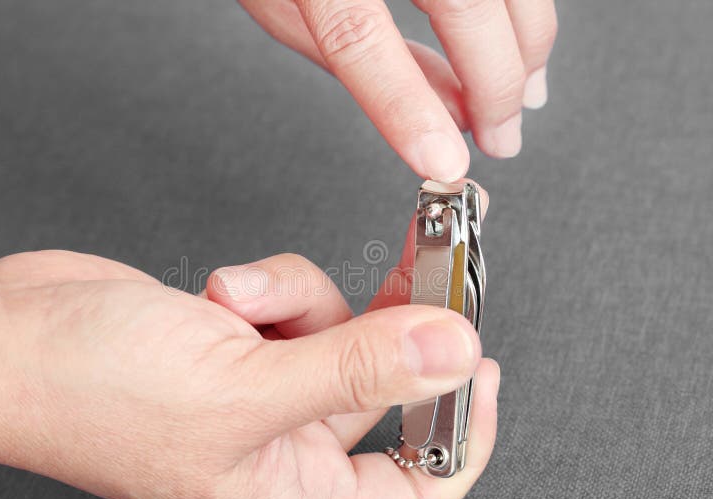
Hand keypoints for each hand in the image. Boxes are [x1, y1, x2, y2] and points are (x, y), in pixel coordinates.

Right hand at [0, 189, 496, 498]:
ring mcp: (259, 387)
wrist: (9, 337)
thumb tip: (452, 353)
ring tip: (245, 296)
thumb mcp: (240, 390)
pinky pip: (295, 300)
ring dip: (302, 297)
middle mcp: (278, 446)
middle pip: (382, 387)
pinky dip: (270, 284)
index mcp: (284, 497)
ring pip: (337, 328)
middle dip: (394, 326)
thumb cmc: (86, 393)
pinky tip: (224, 288)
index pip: (413, 491)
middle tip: (428, 267)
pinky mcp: (240, 339)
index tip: (483, 370)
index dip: (462, 435)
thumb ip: (357, 370)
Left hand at [239, 0, 556, 176]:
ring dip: (528, 44)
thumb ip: (359, 58)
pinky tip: (521, 37)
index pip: (358, 35)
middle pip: (464, 3)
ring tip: (521, 96)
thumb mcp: (292, 6)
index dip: (405, 105)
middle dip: (496, 83)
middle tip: (502, 138)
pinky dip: (527, 6)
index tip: (440, 159)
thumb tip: (437, 110)